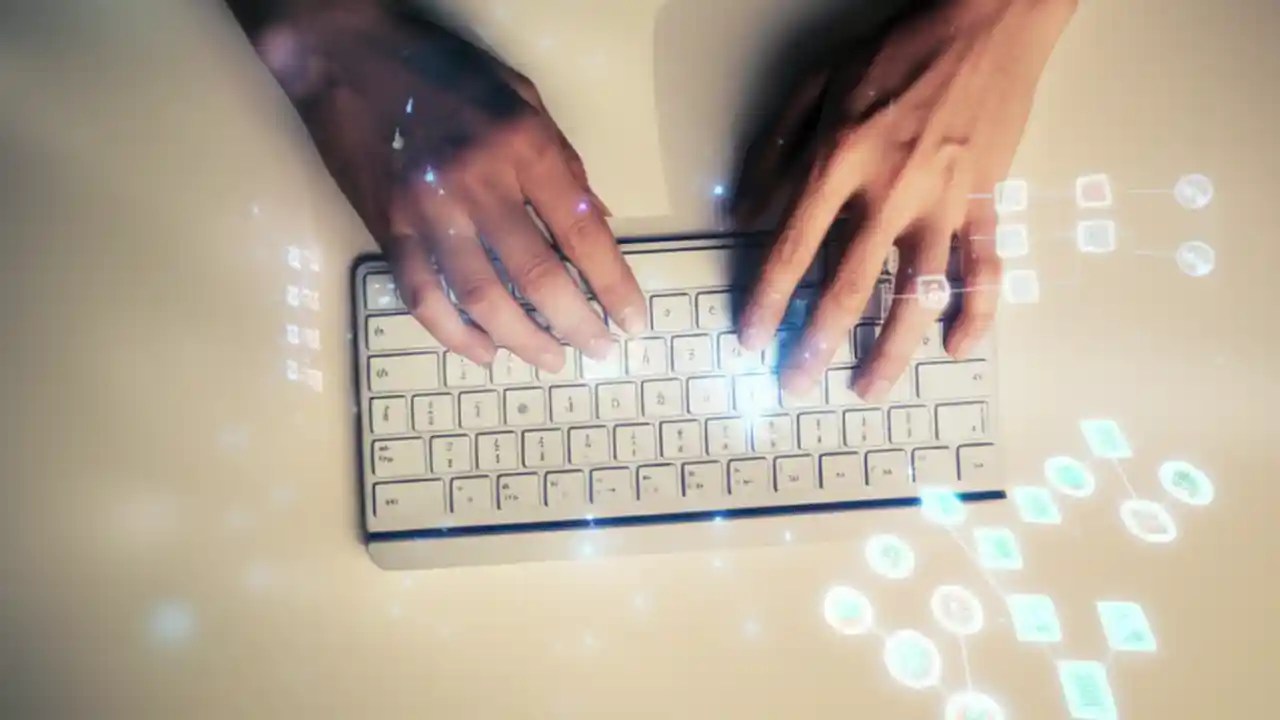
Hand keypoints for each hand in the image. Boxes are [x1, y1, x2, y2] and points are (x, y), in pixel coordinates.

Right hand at [247, 2, 644, 369]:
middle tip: (599, 350)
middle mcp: (477, 183)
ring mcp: (427, 211)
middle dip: (577, 324)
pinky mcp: (387, 228)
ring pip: (483, 298)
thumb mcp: (521, 97)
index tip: (632, 321)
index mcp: (522, 146)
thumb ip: (561, 163)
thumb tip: (599, 223)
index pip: (582, 232)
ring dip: (523, 340)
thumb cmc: (444, 70)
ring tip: (552, 360)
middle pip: (538, 277)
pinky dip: (454, 335)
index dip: (613, 285)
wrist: (346, 56)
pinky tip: (483, 352)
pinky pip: (423, 297)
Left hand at [735, 0, 1075, 398]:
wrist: (986, 17)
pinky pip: (986, 269)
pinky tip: (955, 347)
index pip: (792, 249)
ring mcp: (946, 199)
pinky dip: (976, 314)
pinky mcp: (988, 200)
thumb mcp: (817, 84)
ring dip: (892, 351)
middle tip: (796, 385)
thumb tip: (740, 213)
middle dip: (817, 346)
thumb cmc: (897, 48)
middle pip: (848, 287)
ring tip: (868, 387)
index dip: (768, 302)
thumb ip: (775, 150)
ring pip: (918, 294)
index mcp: (840, 158)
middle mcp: (891, 188)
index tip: (753, 340)